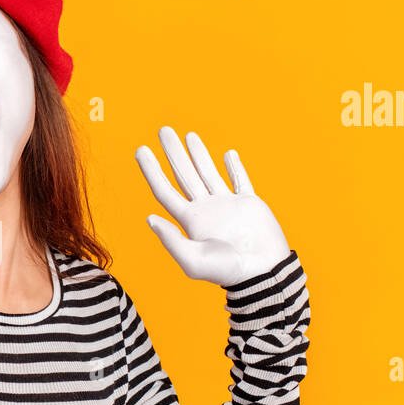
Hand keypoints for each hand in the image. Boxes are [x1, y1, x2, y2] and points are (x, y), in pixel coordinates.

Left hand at [134, 127, 289, 287]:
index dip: (151, 171)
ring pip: (208, 173)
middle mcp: (205, 210)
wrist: (263, 273)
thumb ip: (171, 240)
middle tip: (163, 131)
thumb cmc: (227, 271)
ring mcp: (227, 205)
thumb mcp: (192, 261)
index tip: (140, 150)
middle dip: (173, 153)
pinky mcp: (249, 204)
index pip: (164, 191)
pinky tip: (227, 154)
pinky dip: (234, 167)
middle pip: (184, 175)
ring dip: (198, 154)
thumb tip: (150, 218)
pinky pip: (240, 180)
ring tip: (188, 135)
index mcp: (190, 221)